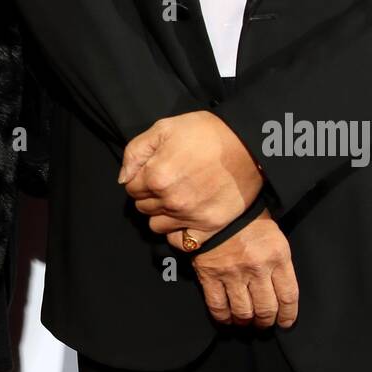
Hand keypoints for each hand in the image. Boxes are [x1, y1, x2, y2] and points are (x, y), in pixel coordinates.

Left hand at [119, 111, 262, 232]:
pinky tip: (185, 219)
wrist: (248, 144)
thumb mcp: (164, 128)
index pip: (130, 188)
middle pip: (143, 208)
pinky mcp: (210, 228)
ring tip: (176, 200)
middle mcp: (170, 201)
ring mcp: (190, 217)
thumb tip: (124, 178)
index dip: (139, 179)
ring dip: (162, 215)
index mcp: (156, 176)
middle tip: (167, 183)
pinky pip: (181, 242)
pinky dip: (178, 234)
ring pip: (157, 226)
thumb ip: (136, 152)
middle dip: (149, 196)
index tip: (153, 172)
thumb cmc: (205, 132)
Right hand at [179, 212, 298, 328]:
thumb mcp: (274, 236)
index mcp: (277, 256)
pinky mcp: (210, 275)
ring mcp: (232, 273)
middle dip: (266, 321)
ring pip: (243, 312)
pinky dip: (223, 317)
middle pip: (266, 309)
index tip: (285, 323)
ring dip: (246, 322)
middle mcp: (257, 268)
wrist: (216, 207)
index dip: (288, 315)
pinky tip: (227, 319)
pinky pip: (218, 306)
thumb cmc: (249, 219)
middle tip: (264, 323)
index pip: (288, 296)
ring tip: (246, 322)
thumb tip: (281, 291)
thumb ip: (279, 263)